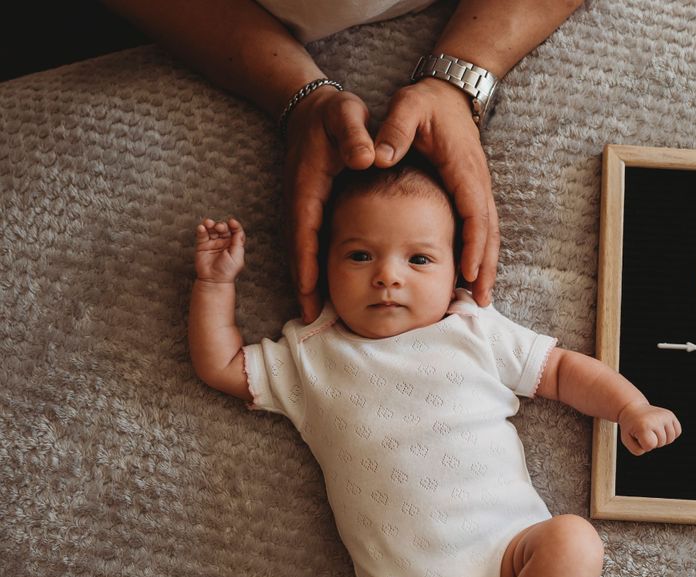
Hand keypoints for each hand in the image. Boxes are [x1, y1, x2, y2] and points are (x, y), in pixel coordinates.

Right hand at [194, 218, 244, 282]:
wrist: (214, 280)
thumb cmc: (228, 271)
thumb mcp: (237, 256)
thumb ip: (238, 243)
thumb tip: (238, 231)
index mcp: (234, 244)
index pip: (235, 231)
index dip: (234, 225)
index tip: (232, 222)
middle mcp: (223, 242)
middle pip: (223, 229)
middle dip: (221, 225)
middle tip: (220, 227)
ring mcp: (212, 243)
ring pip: (212, 229)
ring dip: (210, 224)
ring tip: (209, 223)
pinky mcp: (202, 245)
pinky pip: (201, 235)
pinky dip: (201, 229)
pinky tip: (201, 227)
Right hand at [283, 87, 375, 322]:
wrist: (312, 107)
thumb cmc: (334, 113)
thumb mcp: (346, 114)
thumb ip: (355, 135)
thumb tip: (367, 158)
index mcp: (310, 185)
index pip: (306, 231)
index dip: (306, 263)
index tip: (309, 293)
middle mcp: (302, 200)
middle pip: (298, 249)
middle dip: (302, 284)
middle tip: (309, 319)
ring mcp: (303, 205)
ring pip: (302, 249)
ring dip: (306, 280)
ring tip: (314, 312)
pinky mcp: (309, 206)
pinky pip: (309, 241)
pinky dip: (312, 265)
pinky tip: (323, 286)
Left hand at [373, 77, 498, 305]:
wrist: (449, 91)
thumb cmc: (426, 102)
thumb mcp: (408, 106)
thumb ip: (394, 129)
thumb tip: (378, 157)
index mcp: (462, 168)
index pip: (473, 212)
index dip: (472, 244)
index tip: (467, 272)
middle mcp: (476, 182)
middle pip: (488, 232)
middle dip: (485, 267)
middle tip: (479, 301)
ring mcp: (477, 188)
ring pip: (489, 234)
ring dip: (486, 266)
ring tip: (479, 298)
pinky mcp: (471, 192)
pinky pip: (480, 228)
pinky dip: (479, 254)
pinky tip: (470, 275)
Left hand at [618, 401, 681, 455]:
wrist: (633, 409)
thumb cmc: (630, 426)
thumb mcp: (627, 439)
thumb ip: (637, 450)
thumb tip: (654, 445)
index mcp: (644, 425)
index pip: (650, 445)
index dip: (644, 445)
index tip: (638, 437)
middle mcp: (656, 419)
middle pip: (661, 443)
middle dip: (653, 442)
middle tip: (645, 432)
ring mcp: (665, 416)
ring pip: (671, 439)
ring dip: (662, 439)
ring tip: (653, 431)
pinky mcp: (670, 415)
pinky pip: (678, 432)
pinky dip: (671, 434)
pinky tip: (662, 429)